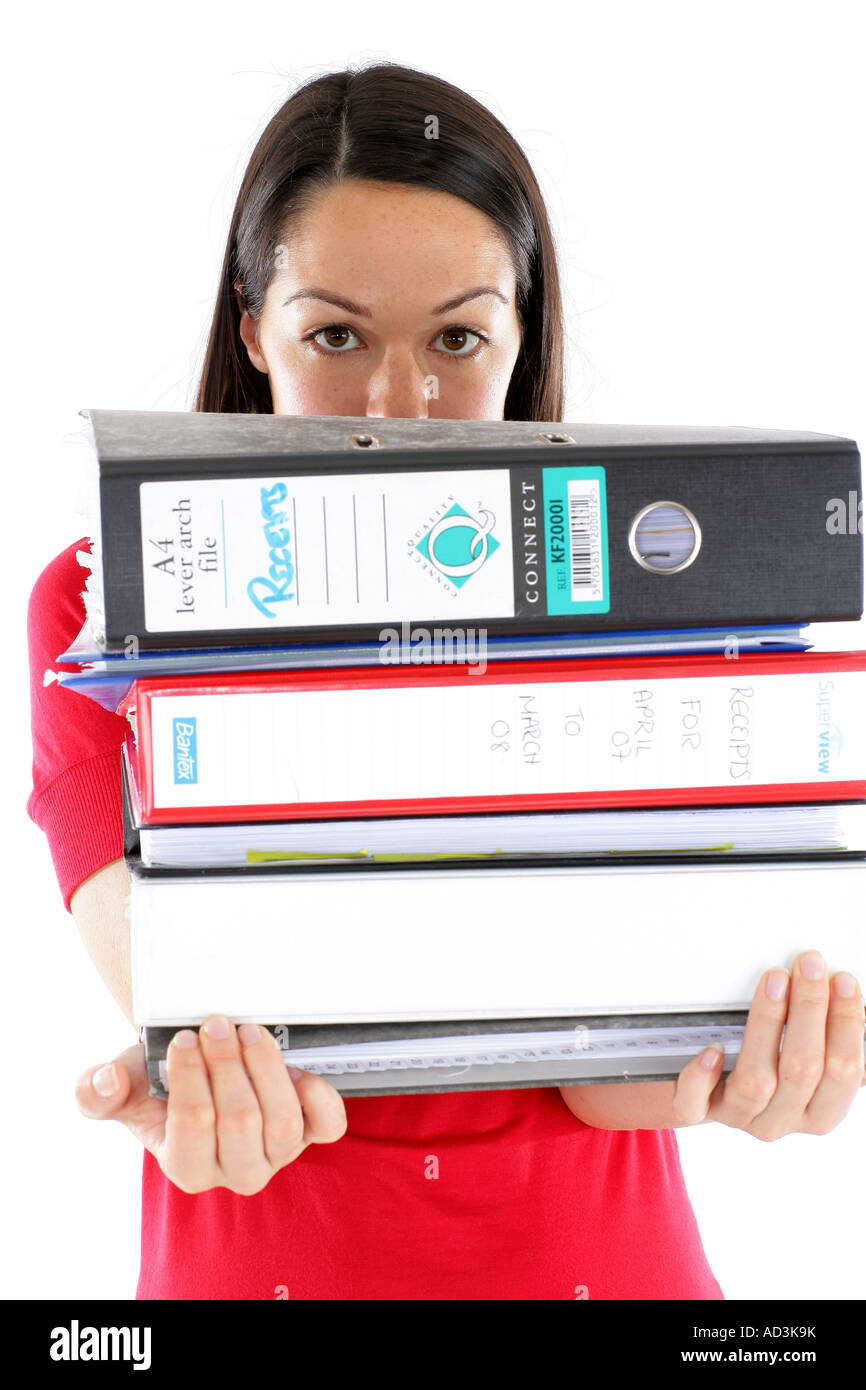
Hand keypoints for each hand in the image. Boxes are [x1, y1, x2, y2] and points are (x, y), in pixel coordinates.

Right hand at [75, 1015, 346, 1192]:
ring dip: (266, 1068)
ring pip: (282, 1121)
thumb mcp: (121, 1085)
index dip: (190, 1076)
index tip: (182, 1039)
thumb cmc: (158, 1084)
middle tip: (216, 1025)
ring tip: (248, 1032)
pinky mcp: (309, 1132)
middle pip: (240, 1121)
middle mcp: (236, 1170)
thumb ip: (97, 1090)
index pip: (193, 1125)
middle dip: (226, 1064)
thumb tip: (107, 1081)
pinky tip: (296, 1068)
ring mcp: (277, 1154)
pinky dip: (317, 1095)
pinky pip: (327, 1124)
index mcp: (188, 1167)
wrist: (196, 1070)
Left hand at [671, 951, 865, 1138]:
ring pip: (756, 1079)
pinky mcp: (699, 1111)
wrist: (714, 1098)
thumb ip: (827, 1042)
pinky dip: (702, 1076)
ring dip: (767, 1023)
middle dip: (810, 1009)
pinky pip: (697, 1102)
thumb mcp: (809, 1062)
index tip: (841, 982)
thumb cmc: (769, 1072)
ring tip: (774, 982)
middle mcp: (781, 1118)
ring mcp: (740, 1116)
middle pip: (802, 1069)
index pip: (842, 1073)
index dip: (846, 1026)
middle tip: (809, 967)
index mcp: (818, 1112)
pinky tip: (713, 1049)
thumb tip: (848, 1000)